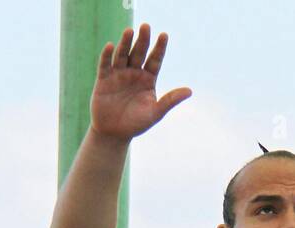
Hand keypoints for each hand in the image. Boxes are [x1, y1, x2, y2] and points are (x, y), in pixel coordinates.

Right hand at [90, 23, 191, 141]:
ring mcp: (119, 74)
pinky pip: (105, 64)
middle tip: (146, 26)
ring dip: (125, 43)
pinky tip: (110, 46)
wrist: (114, 134)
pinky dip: (107, 55)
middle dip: (143, 40)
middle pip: (139, 52)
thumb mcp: (155, 113)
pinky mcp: (104, 78)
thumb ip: (170, 100)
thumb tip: (190, 91)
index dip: (159, 48)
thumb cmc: (136, 124)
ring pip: (123, 55)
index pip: (155, 60)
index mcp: (148, 79)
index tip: (164, 35)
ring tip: (129, 31)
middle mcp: (134, 73)